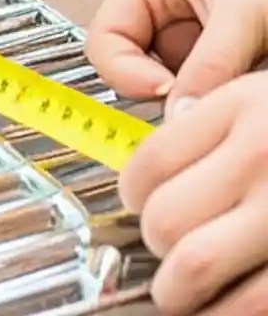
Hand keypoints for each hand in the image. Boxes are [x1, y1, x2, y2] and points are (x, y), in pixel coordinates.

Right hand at [86, 0, 267, 116]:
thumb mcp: (250, 10)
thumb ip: (209, 65)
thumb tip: (178, 120)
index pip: (106, 38)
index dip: (126, 72)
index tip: (168, 94)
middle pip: (136, 62)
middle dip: (170, 85)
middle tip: (208, 96)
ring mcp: (195, 23)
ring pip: (174, 78)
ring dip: (202, 89)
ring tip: (245, 72)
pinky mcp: (225, 45)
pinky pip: (206, 81)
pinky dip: (224, 88)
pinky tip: (252, 71)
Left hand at [120, 71, 267, 313]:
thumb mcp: (267, 94)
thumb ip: (215, 115)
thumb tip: (158, 145)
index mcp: (247, 109)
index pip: (149, 159)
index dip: (132, 193)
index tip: (140, 204)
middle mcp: (265, 154)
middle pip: (164, 213)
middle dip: (154, 241)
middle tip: (165, 247)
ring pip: (195, 263)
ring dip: (178, 288)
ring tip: (180, 290)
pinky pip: (250, 301)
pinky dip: (224, 313)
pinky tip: (222, 307)